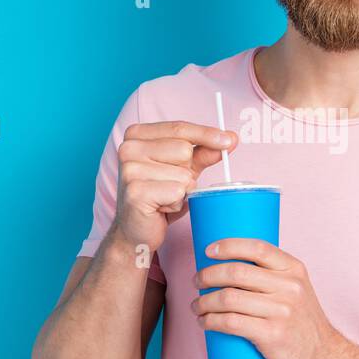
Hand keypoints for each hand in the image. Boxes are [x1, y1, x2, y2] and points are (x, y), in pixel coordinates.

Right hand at [111, 121, 236, 252]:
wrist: (136, 230)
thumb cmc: (158, 194)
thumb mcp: (184, 168)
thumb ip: (204, 152)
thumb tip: (230, 139)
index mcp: (136, 134)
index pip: (179, 128)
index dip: (207, 134)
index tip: (230, 140)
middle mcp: (128, 148)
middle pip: (183, 150)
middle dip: (187, 172)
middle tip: (169, 185)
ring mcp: (130, 170)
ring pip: (183, 174)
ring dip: (181, 191)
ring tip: (164, 198)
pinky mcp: (136, 192)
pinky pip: (177, 192)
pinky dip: (176, 204)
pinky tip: (161, 208)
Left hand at [190, 238, 352, 358]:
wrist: (324, 358)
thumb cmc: (303, 324)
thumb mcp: (298, 290)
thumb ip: (274, 276)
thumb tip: (232, 264)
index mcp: (294, 270)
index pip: (257, 247)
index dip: (228, 245)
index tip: (208, 251)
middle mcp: (290, 287)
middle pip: (236, 272)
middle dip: (208, 275)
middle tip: (197, 282)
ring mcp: (281, 311)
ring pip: (229, 298)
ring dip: (204, 301)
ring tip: (197, 306)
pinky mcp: (272, 334)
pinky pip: (230, 322)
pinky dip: (210, 321)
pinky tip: (203, 321)